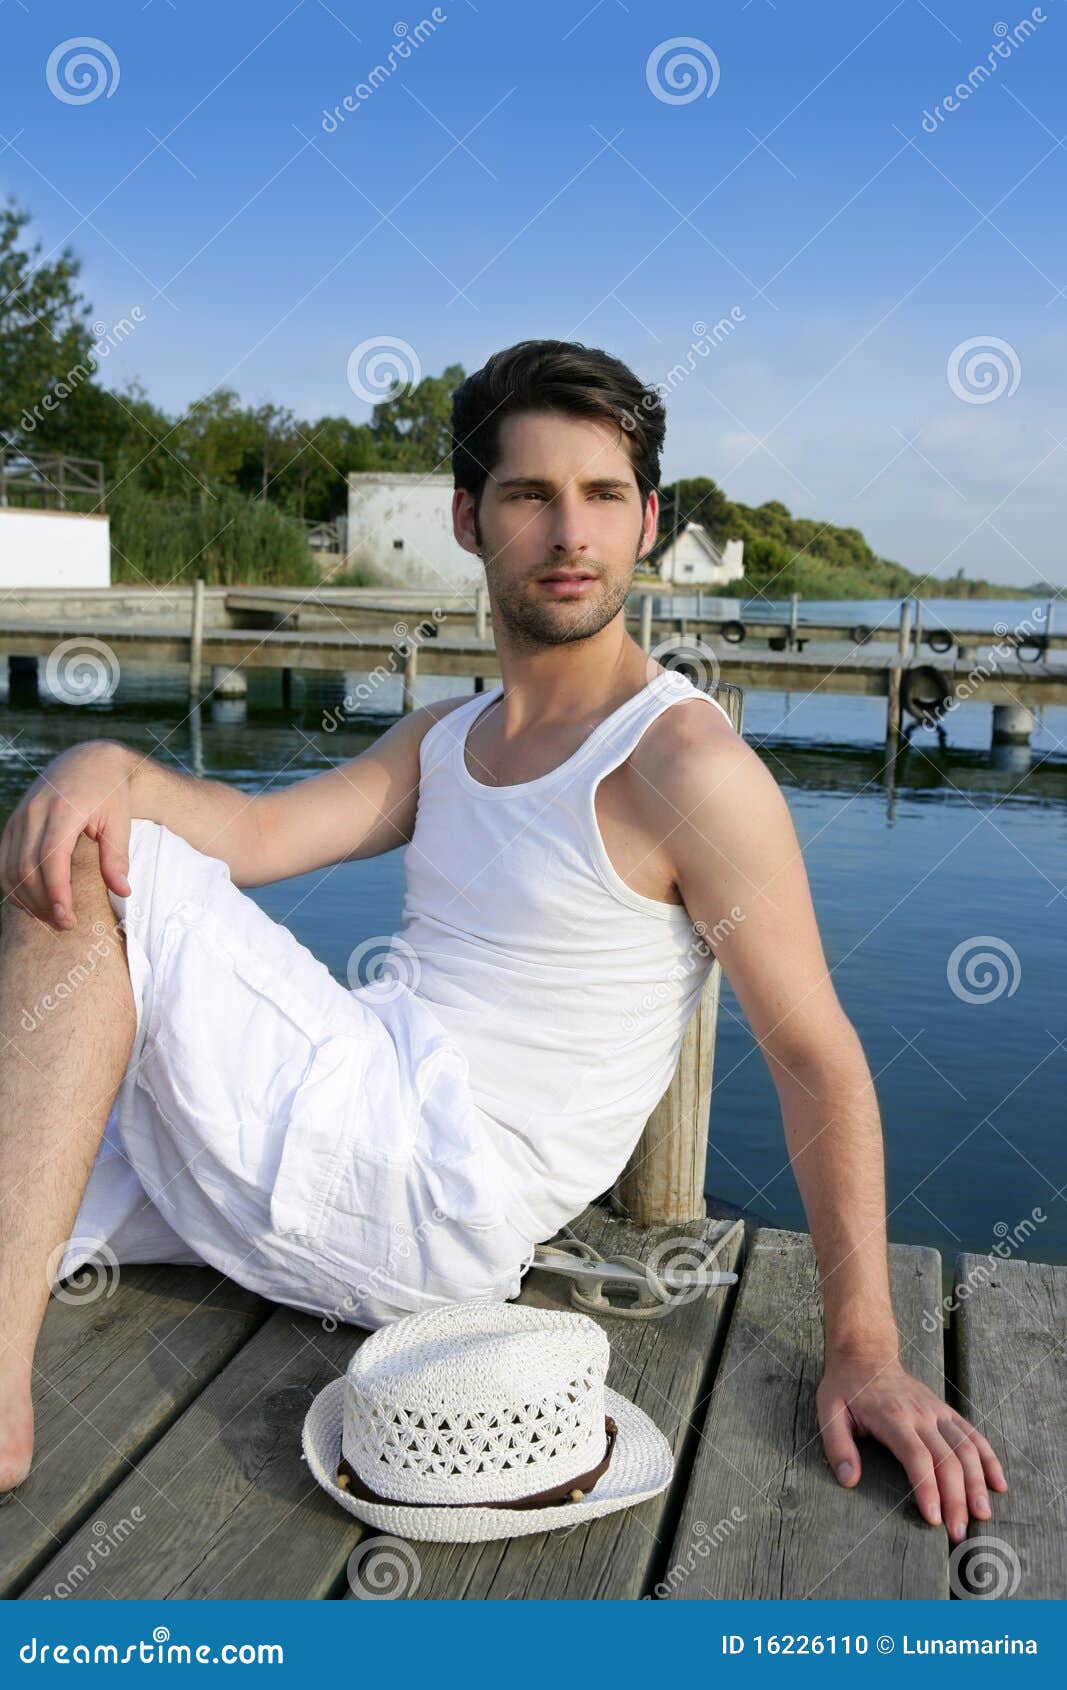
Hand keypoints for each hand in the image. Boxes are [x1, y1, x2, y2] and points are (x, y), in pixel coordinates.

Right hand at [0, 742, 133, 930]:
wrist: (89, 760)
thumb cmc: (109, 791)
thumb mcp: (120, 820)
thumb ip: (117, 856)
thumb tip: (122, 891)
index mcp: (63, 810)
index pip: (51, 858)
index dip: (55, 892)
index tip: (67, 918)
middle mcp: (34, 812)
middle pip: (27, 867)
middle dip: (43, 902)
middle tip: (65, 925)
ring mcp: (20, 817)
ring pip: (10, 867)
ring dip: (27, 898)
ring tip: (51, 917)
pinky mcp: (13, 822)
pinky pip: (3, 860)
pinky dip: (13, 885)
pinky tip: (32, 902)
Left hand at [816, 1351, 1007, 1541]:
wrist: (866, 1354)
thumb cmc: (845, 1387)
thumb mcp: (828, 1410)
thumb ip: (837, 1445)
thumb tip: (848, 1480)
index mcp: (891, 1416)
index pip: (916, 1455)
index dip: (927, 1487)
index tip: (934, 1518)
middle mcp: (920, 1414)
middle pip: (947, 1458)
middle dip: (956, 1498)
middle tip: (958, 1534)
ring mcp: (937, 1411)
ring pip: (966, 1448)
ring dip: (977, 1483)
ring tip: (982, 1516)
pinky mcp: (946, 1411)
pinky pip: (973, 1434)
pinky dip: (989, 1459)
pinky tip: (998, 1484)